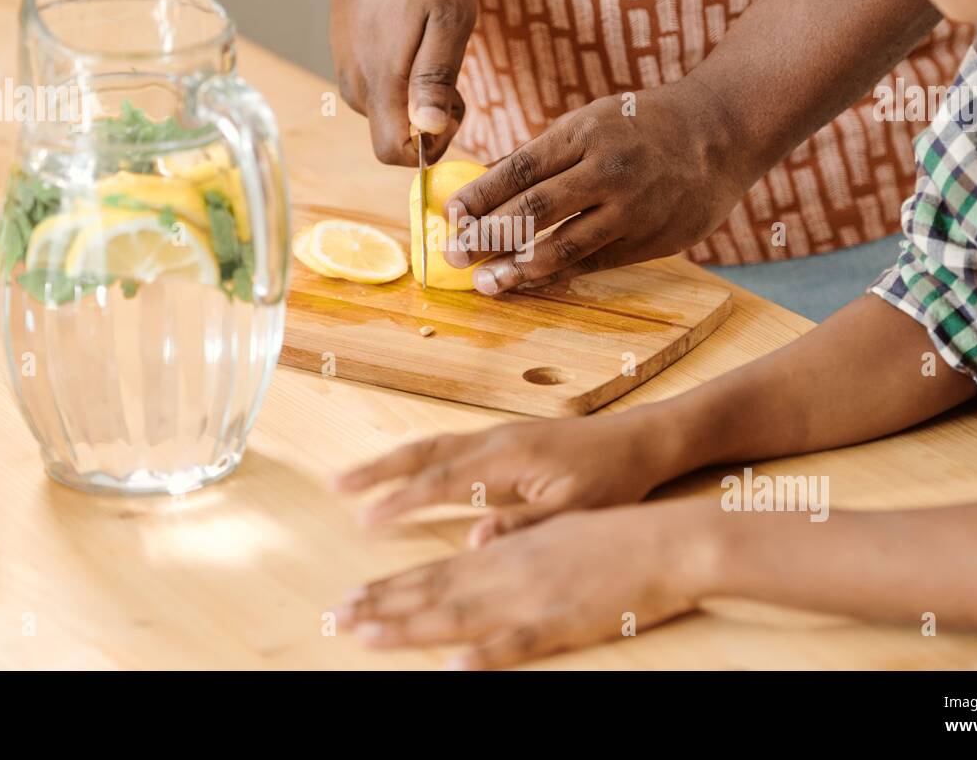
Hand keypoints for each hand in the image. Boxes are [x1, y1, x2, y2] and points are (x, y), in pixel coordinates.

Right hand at [329, 0, 476, 164]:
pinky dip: (405, 89)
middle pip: (395, 141)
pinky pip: (382, 99)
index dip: (429, 146)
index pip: (394, 152)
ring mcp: (351, 81)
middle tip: (451, 80)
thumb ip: (436, 78)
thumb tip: (429, 129)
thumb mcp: (447, 20)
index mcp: (382, 84)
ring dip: (420, 104)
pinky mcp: (350, 71)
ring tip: (434, 56)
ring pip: (391, 119)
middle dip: (430, 127)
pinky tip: (415, 51)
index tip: (450, 109)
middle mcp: (359, 91)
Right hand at [333, 405, 684, 545]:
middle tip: (336, 484)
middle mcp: (495, 440)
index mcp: (508, 459)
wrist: (640, 441)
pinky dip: (418, 458)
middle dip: (377, 469)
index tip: (365, 518)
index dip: (401, 500)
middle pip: (424, 452)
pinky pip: (449, 447)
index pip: (441, 480)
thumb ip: (524, 525)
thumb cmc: (612, 479)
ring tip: (353, 478)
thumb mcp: (575, 510)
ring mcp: (498, 436)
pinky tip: (406, 471)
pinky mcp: (504, 439)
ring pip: (432, 446)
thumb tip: (474, 540)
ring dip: (391, 461)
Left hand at [336, 500, 719, 668]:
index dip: (390, 588)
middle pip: (433, 592)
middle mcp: (509, 571)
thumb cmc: (614, 534)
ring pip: (459, 615)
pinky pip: (518, 645)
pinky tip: (453, 668)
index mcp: (506, 550)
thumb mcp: (555, 529)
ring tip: (365, 637)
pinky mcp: (564, 625)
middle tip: (335, 618)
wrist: (667, 542)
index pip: (435, 572)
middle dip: (381, 606)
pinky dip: (484, 657)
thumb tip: (476, 545)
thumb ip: (514, 542)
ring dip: (409, 626)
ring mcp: (533, 599)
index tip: (350, 598)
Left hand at [442, 79, 749, 293]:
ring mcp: (630, 209)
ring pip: (563, 247)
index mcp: (584, 133)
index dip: (480, 197)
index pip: (519, 169)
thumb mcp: (591, 121)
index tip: (450, 217)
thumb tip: (485, 191)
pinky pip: (592, 264)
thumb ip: (544, 157)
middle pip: (533, 210)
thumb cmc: (641, 125)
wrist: (720, 133)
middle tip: (453, 256)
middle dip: (486, 236)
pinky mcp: (649, 240)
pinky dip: (556, 275)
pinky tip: (527, 282)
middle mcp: (607, 170)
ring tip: (485, 282)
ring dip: (516, 268)